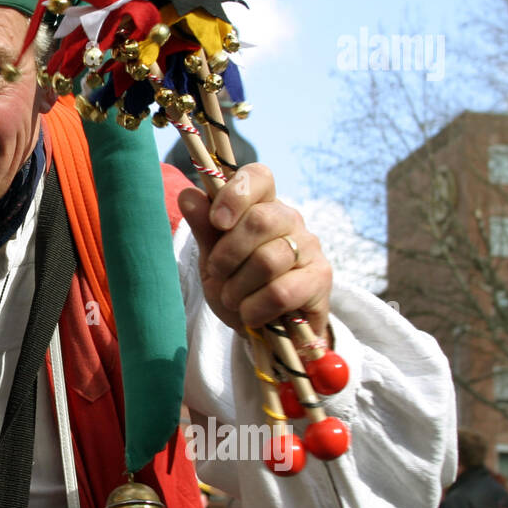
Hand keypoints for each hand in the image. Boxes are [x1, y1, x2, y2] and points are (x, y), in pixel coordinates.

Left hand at [177, 163, 330, 339]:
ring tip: (233, 299)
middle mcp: (290, 219)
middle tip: (218, 274)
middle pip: (260, 220)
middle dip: (228, 254)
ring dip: (238, 288)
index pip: (258, 176)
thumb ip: (204, 228)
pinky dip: (255, 308)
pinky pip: (281, 292)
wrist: (265, 331)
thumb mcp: (213, 260)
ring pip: (268, 260)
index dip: (235, 194)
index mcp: (262, 205)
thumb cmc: (238, 288)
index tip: (217, 222)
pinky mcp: (320, 279)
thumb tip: (187, 194)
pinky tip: (251, 314)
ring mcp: (309, 247)